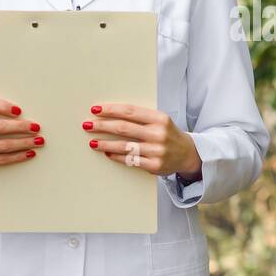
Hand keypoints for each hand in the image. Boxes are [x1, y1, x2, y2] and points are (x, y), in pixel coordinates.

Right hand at [0, 97, 42, 190]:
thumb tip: (22, 113)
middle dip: (21, 126)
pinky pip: (2, 159)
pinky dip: (18, 156)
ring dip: (24, 143)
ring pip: (4, 145)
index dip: (2, 106)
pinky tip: (29, 153)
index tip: (19, 110)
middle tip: (36, 127)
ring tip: (38, 141)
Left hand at [83, 103, 201, 179]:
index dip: (111, 110)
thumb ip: (140, 117)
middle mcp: (159, 134)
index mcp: (160, 119)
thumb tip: (110, 114)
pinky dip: (116, 156)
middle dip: (102, 126)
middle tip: (88, 124)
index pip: (130, 111)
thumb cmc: (168, 134)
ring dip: (105, 143)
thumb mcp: (160, 120)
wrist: (188, 154)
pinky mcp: (154, 166)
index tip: (96, 109)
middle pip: (124, 128)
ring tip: (93, 141)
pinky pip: (130, 160)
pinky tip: (107, 152)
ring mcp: (157, 151)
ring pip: (124, 146)